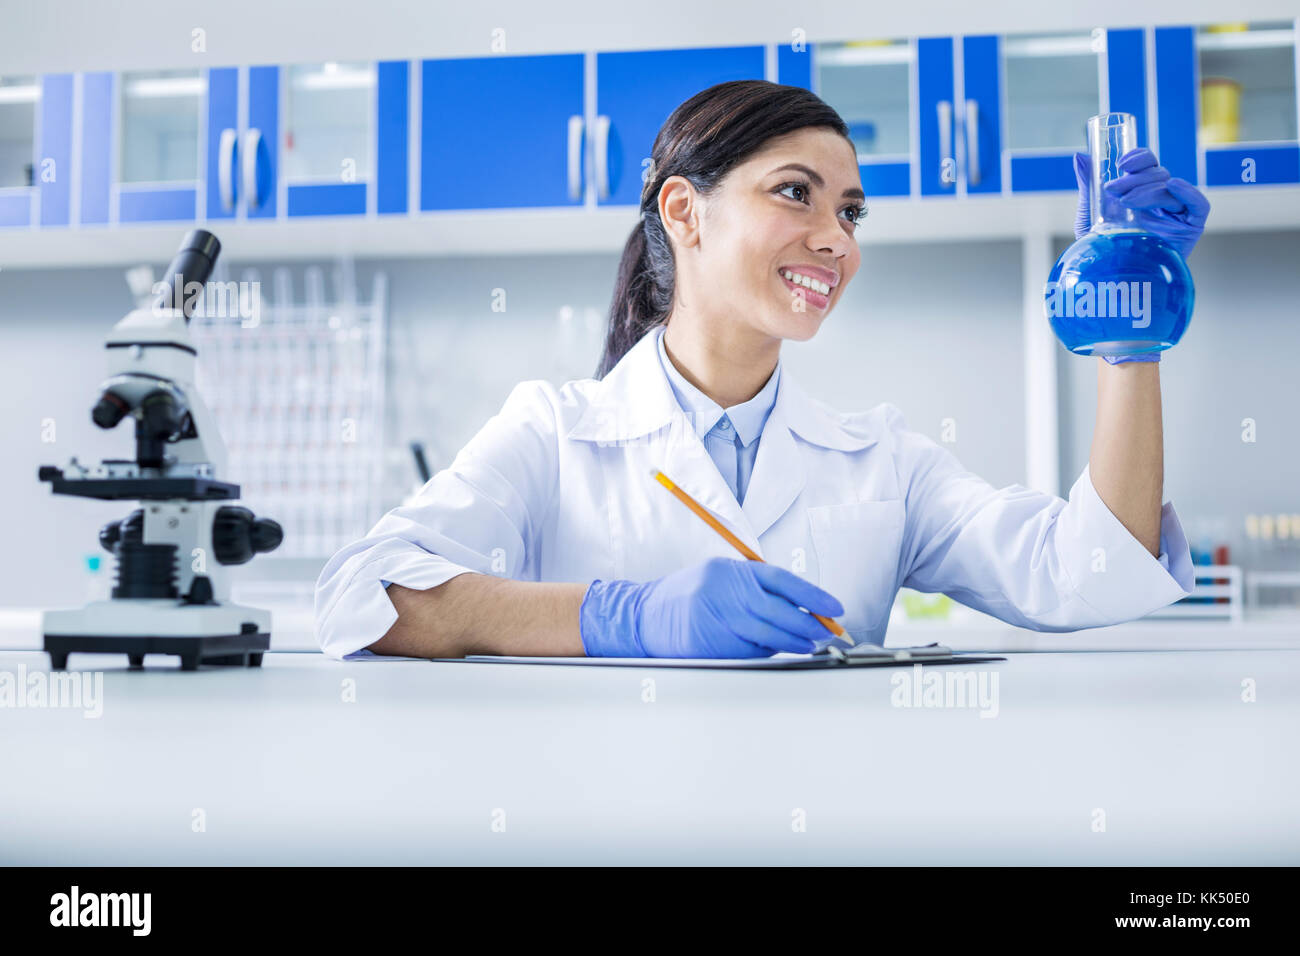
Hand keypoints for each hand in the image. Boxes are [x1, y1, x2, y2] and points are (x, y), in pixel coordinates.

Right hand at [579, 557, 843, 657]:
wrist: (643, 616)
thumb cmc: (689, 596)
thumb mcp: (721, 579)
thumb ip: (755, 588)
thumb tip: (804, 608)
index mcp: (730, 570)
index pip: (781, 579)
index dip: (813, 594)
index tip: (835, 608)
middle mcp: (723, 590)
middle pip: (778, 610)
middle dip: (808, 624)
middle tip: (827, 633)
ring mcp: (714, 617)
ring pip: (767, 634)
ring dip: (793, 643)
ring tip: (809, 646)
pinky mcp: (708, 642)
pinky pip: (748, 651)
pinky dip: (767, 652)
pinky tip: (778, 651)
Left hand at [1073, 147, 1209, 255]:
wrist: (1109, 280)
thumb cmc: (1100, 251)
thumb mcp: (1090, 215)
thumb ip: (1088, 185)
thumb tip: (1079, 156)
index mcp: (1142, 194)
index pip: (1149, 165)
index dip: (1139, 158)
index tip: (1121, 164)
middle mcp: (1161, 201)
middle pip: (1159, 174)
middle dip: (1135, 178)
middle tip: (1113, 190)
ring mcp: (1176, 214)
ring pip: (1171, 187)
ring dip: (1148, 190)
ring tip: (1126, 202)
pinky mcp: (1190, 228)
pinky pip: (1199, 204)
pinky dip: (1189, 192)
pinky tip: (1172, 186)